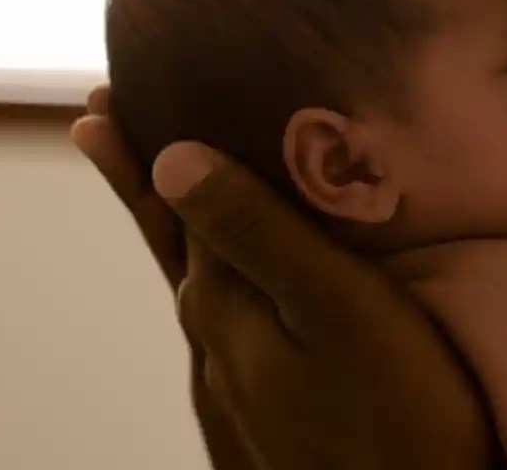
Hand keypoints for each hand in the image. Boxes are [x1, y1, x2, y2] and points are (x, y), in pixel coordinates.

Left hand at [73, 85, 493, 469]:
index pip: (174, 203)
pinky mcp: (267, 405)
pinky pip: (231, 319)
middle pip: (174, 239)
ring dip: (182, 225)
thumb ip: (260, 233)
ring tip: (172, 182)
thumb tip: (172, 158)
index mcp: (221, 302)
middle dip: (142, 182)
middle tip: (104, 123)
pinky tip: (236, 277)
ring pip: (201, 279)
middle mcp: (212, 341)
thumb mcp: (337, 306)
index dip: (151, 147)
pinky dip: (220, 274)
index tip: (113, 101)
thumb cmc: (402, 405)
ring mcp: (236, 381)